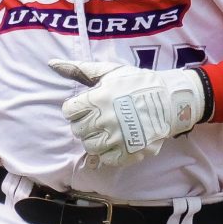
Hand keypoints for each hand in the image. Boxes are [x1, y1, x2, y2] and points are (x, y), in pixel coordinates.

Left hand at [49, 57, 208, 166]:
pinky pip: (106, 159)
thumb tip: (51, 63)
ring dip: (95, 139)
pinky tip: (117, 141)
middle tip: (100, 118)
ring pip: (89, 146)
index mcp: (98, 99)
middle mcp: (105, 119)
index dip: (76, 109)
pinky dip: (108, 153)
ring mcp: (117, 138)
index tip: (88, 106)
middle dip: (85, 124)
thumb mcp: (110, 71)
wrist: (171, 100)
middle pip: (77, 130)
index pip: (69, 111)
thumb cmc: (138, 83)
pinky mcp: (129, 152)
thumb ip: (80, 69)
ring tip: (108, 129)